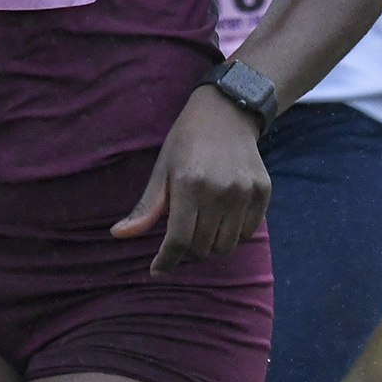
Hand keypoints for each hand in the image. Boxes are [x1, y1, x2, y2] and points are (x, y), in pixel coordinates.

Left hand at [111, 85, 270, 273]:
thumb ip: (146, 207)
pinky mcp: (263, 191)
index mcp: (189, 185)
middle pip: (202, 248)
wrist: (227, 112)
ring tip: (203, 224)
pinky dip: (233, 234)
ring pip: (226, 246)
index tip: (157, 269)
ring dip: (211, 244)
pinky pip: (248, 233)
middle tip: (182, 234)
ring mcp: (245, 192)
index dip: (166, 261)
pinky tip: (223, 216)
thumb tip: (117, 234)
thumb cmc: (186, 141)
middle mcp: (220, 191)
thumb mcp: (162, 169)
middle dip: (187, 250)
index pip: (179, 241)